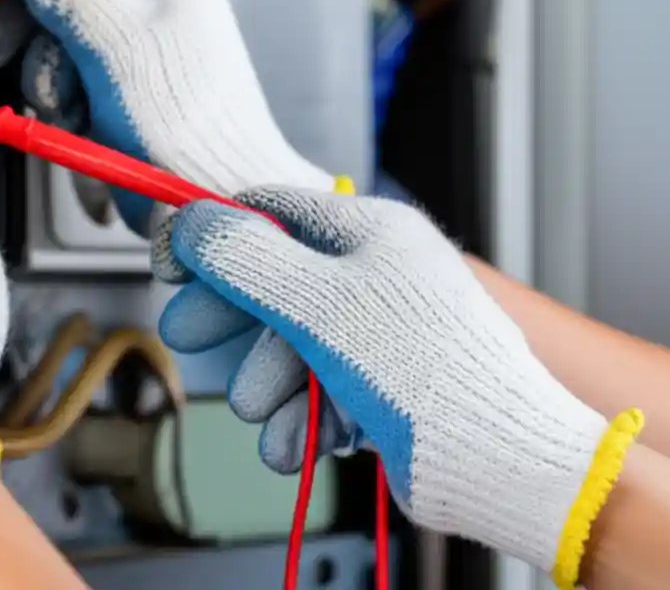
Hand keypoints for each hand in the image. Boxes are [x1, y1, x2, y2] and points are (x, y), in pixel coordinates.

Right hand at [0, 0, 331, 232]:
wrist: (218, 203)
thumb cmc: (188, 130)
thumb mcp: (124, 46)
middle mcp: (150, 3)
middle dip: (20, 17)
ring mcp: (134, 49)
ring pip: (53, 36)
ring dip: (42, 75)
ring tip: (67, 110)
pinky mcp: (120, 91)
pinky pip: (66, 79)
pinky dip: (58, 104)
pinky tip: (78, 127)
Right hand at [155, 186, 642, 583]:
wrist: (497, 457)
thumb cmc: (423, 368)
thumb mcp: (316, 300)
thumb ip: (244, 258)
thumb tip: (189, 222)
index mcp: (369, 231)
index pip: (273, 212)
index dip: (216, 234)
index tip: (172, 262)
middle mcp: (375, 276)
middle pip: (274, 282)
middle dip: (233, 321)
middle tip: (187, 337)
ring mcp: (379, 334)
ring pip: (291, 347)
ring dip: (268, 386)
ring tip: (264, 414)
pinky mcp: (381, 389)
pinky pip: (319, 393)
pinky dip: (301, 420)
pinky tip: (295, 444)